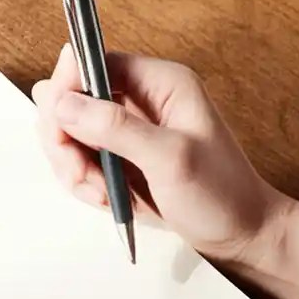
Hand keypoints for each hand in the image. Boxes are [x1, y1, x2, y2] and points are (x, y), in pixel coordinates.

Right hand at [31, 45, 290, 267]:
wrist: (241, 235)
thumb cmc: (222, 195)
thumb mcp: (170, 159)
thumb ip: (114, 127)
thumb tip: (61, 102)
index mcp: (159, 82)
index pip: (92, 63)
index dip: (67, 89)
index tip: (57, 126)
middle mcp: (139, 99)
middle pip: (71, 98)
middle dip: (65, 138)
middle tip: (80, 171)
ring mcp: (125, 128)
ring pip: (67, 132)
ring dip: (73, 165)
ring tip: (102, 193)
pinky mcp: (117, 156)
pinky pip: (77, 158)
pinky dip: (82, 181)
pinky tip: (106, 199)